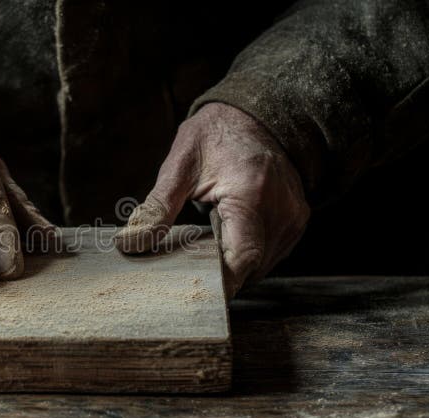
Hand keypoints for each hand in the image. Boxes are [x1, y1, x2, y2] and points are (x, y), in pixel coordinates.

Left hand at [115, 103, 309, 293]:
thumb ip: (156, 209)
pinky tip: (228, 241)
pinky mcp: (297, 219)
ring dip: (235, 266)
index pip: (242, 256)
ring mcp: (294, 216)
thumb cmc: (217, 135)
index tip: (196, 294)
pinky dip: (249, 255)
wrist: (257, 113)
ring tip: (209, 250)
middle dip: (221, 275)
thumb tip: (130, 242)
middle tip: (190, 272)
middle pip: (252, 267)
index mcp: (250, 193)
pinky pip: (272, 253)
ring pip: (263, 265)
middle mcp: (280, 208)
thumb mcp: (179, 166)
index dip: (222, 283)